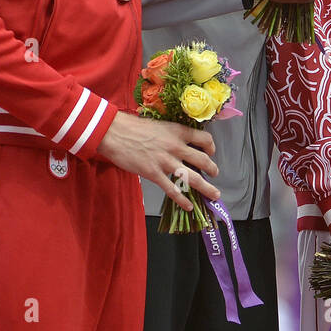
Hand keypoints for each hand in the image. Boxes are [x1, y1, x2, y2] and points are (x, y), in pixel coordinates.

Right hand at [97, 113, 219, 209]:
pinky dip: (183, 200)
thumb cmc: (134, 127)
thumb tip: (180, 145)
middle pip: (203, 160)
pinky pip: (173, 190)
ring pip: (193, 178)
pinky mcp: (154, 174)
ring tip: (213, 194)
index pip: (205, 139)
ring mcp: (166, 161)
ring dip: (206, 187)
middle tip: (215, 174)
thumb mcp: (160, 125)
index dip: (211, 147)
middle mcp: (176, 146)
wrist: (115, 132)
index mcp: (178, 132)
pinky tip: (189, 206)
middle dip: (213, 170)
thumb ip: (172, 136)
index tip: (211, 153)